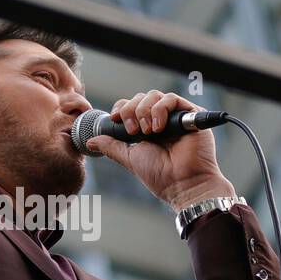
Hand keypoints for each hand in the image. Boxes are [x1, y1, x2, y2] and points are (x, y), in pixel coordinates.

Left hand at [85, 92, 235, 209]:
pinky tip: (158, 128)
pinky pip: (172, 98)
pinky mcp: (191, 115)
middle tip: (132, 131)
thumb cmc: (160, 175)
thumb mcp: (130, 157)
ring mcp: (176, 117)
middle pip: (141, 98)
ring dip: (144, 111)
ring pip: (154, 95)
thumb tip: (90, 141)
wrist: (183, 184)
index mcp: (148, 129)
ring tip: (147, 132)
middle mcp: (162, 120)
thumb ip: (111, 146)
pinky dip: (160, 109)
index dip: (121, 109)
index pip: (131, 106)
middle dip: (131, 110)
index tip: (115, 119)